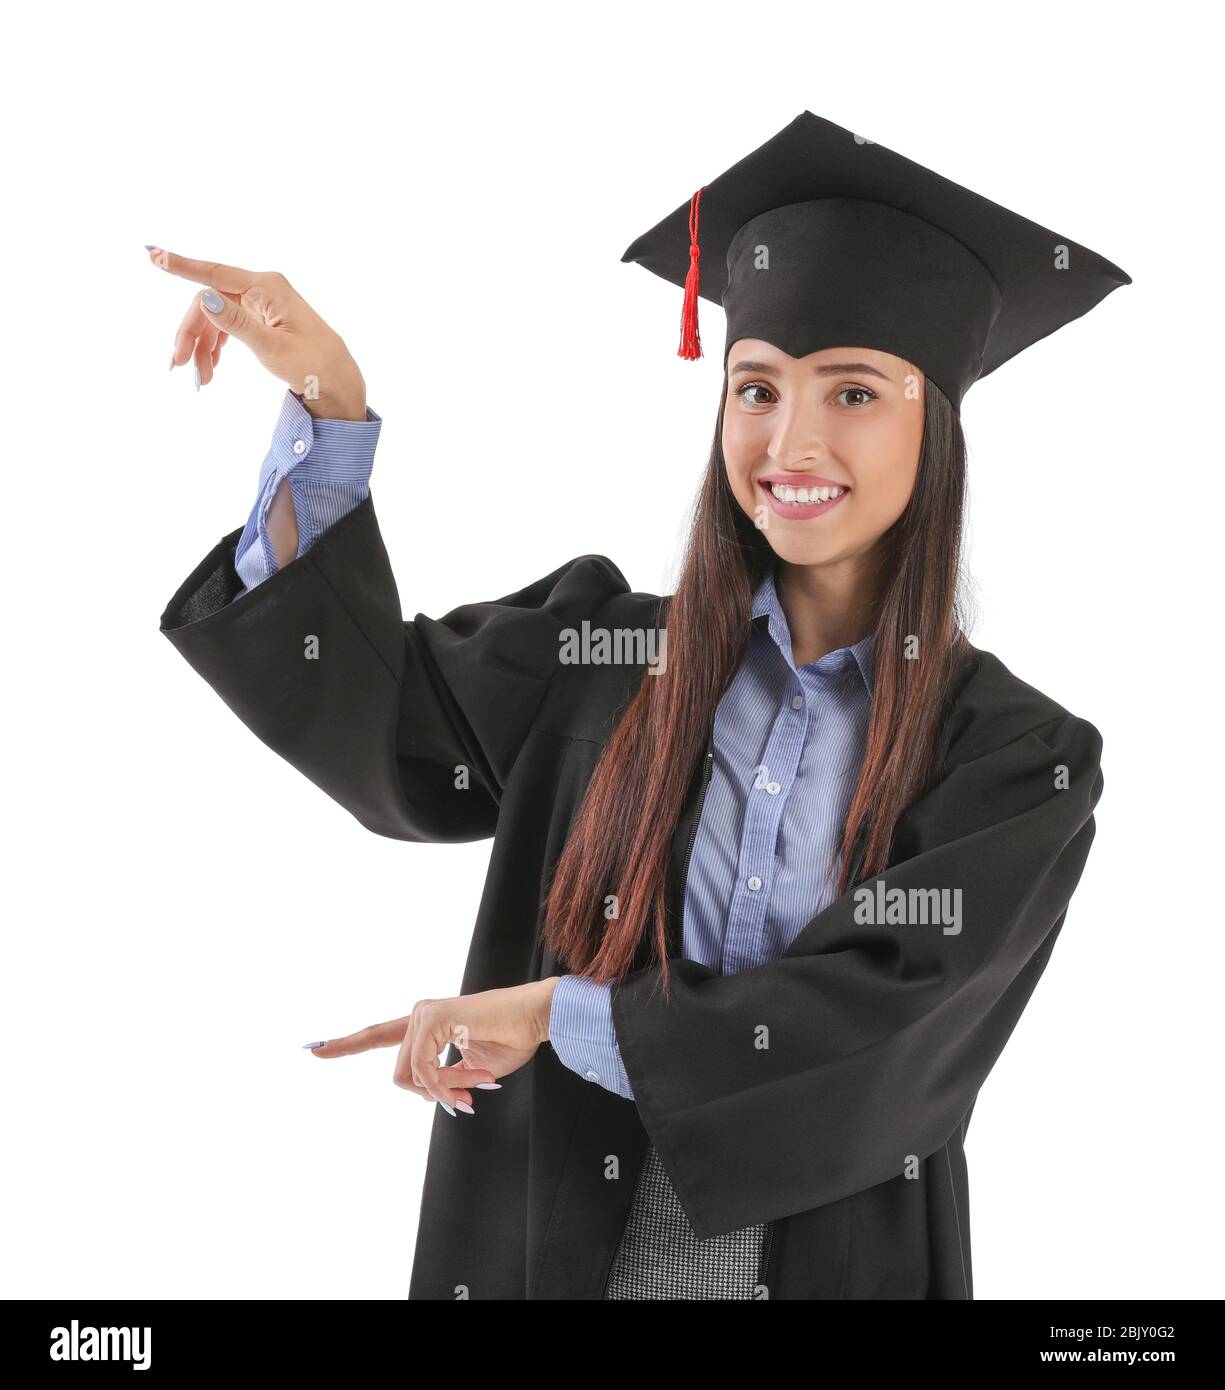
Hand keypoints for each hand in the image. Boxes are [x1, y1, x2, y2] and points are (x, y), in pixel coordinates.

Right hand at [145, 246, 366, 420]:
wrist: (337, 382)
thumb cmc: (313, 365)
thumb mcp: (272, 348)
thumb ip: (236, 323)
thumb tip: (205, 297)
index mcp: (267, 287)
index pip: (215, 273)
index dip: (182, 266)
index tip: (152, 255)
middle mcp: (263, 289)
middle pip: (210, 302)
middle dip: (191, 333)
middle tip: (178, 365)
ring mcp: (262, 304)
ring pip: (217, 317)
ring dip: (203, 346)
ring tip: (199, 378)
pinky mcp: (263, 319)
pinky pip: (229, 326)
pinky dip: (217, 346)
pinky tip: (211, 368)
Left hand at [306, 978, 560, 1113]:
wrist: (535, 1017)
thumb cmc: (511, 1038)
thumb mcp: (472, 1072)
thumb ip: (443, 1081)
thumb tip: (430, 1095)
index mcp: (425, 1025)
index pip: (378, 1034)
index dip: (346, 1044)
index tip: (314, 1050)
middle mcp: (419, 1014)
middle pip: (400, 1076)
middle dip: (432, 1095)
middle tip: (466, 1097)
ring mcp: (424, 1014)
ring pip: (411, 1077)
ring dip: (443, 1091)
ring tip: (475, 1083)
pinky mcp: (434, 1018)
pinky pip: (425, 1071)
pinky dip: (445, 1086)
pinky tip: (470, 1079)